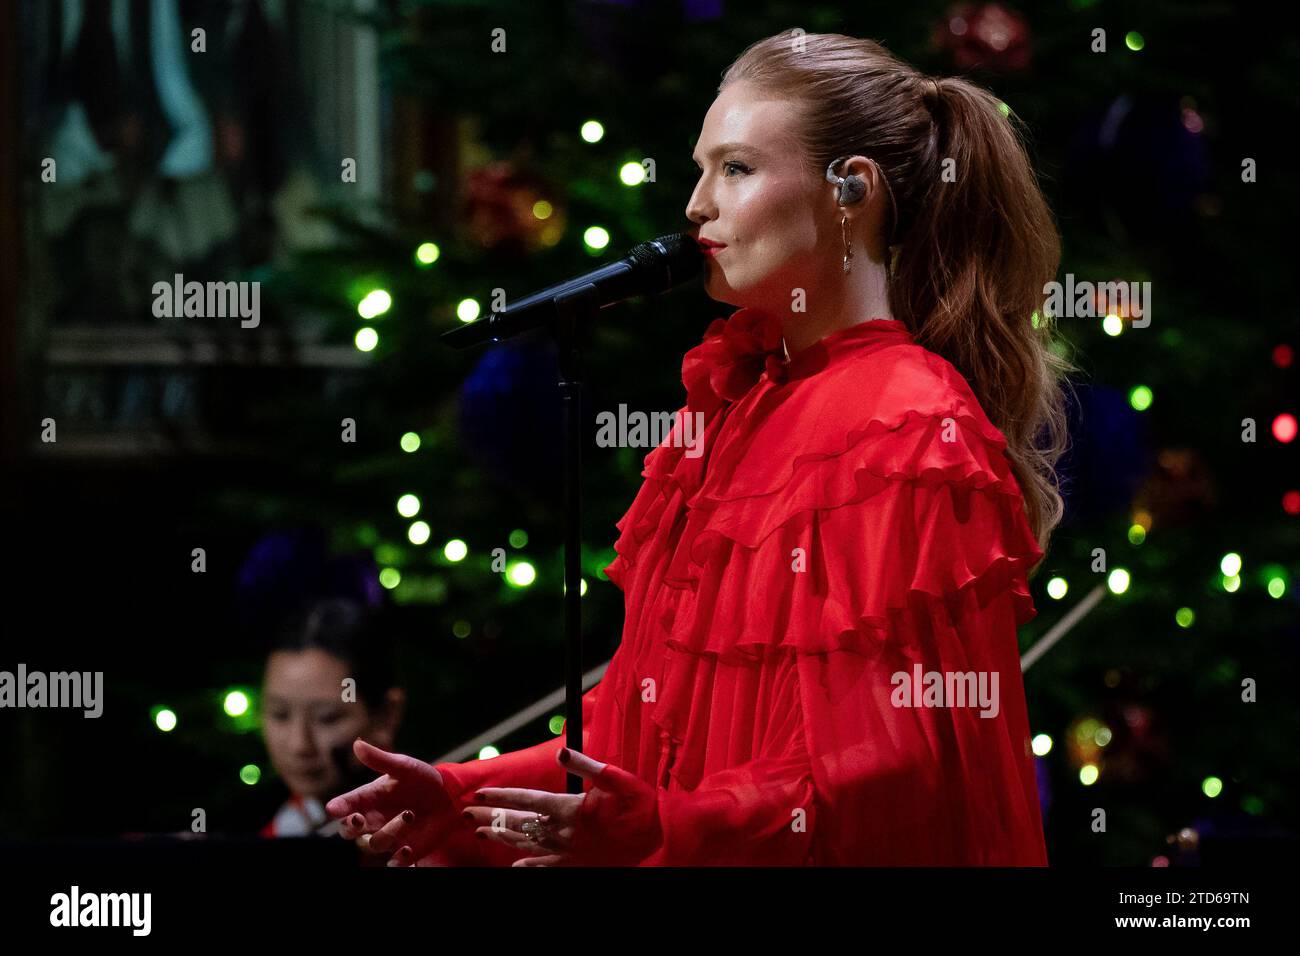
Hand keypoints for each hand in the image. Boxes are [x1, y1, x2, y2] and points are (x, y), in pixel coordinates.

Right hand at [324, 739, 458, 865]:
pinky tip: (407, 849)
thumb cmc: (422, 779)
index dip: (339, 807)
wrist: (449, 796)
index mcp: (369, 797)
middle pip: (348, 831)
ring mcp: (387, 836)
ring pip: (373, 843)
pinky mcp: (403, 851)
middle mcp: (373, 819)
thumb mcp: (403, 766)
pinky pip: (392, 863)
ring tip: (409, 815)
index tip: (333, 808)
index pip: (346, 805)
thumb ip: (380, 759)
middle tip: (359, 819)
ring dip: (388, 832)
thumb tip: (357, 743)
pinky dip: (397, 860)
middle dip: (350, 827)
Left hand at [466, 747, 661, 866]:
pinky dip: (528, 866)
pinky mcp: (577, 863)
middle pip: (519, 824)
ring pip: (527, 845)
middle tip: (466, 816)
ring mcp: (569, 851)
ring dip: (501, 838)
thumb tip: (561, 750)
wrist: (659, 838)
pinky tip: (514, 865)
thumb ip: (588, 765)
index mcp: (570, 808)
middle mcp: (564, 832)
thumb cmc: (640, 806)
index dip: (501, 797)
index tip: (478, 794)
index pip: (527, 800)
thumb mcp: (618, 779)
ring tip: (481, 834)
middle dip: (490, 819)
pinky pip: (545, 867)